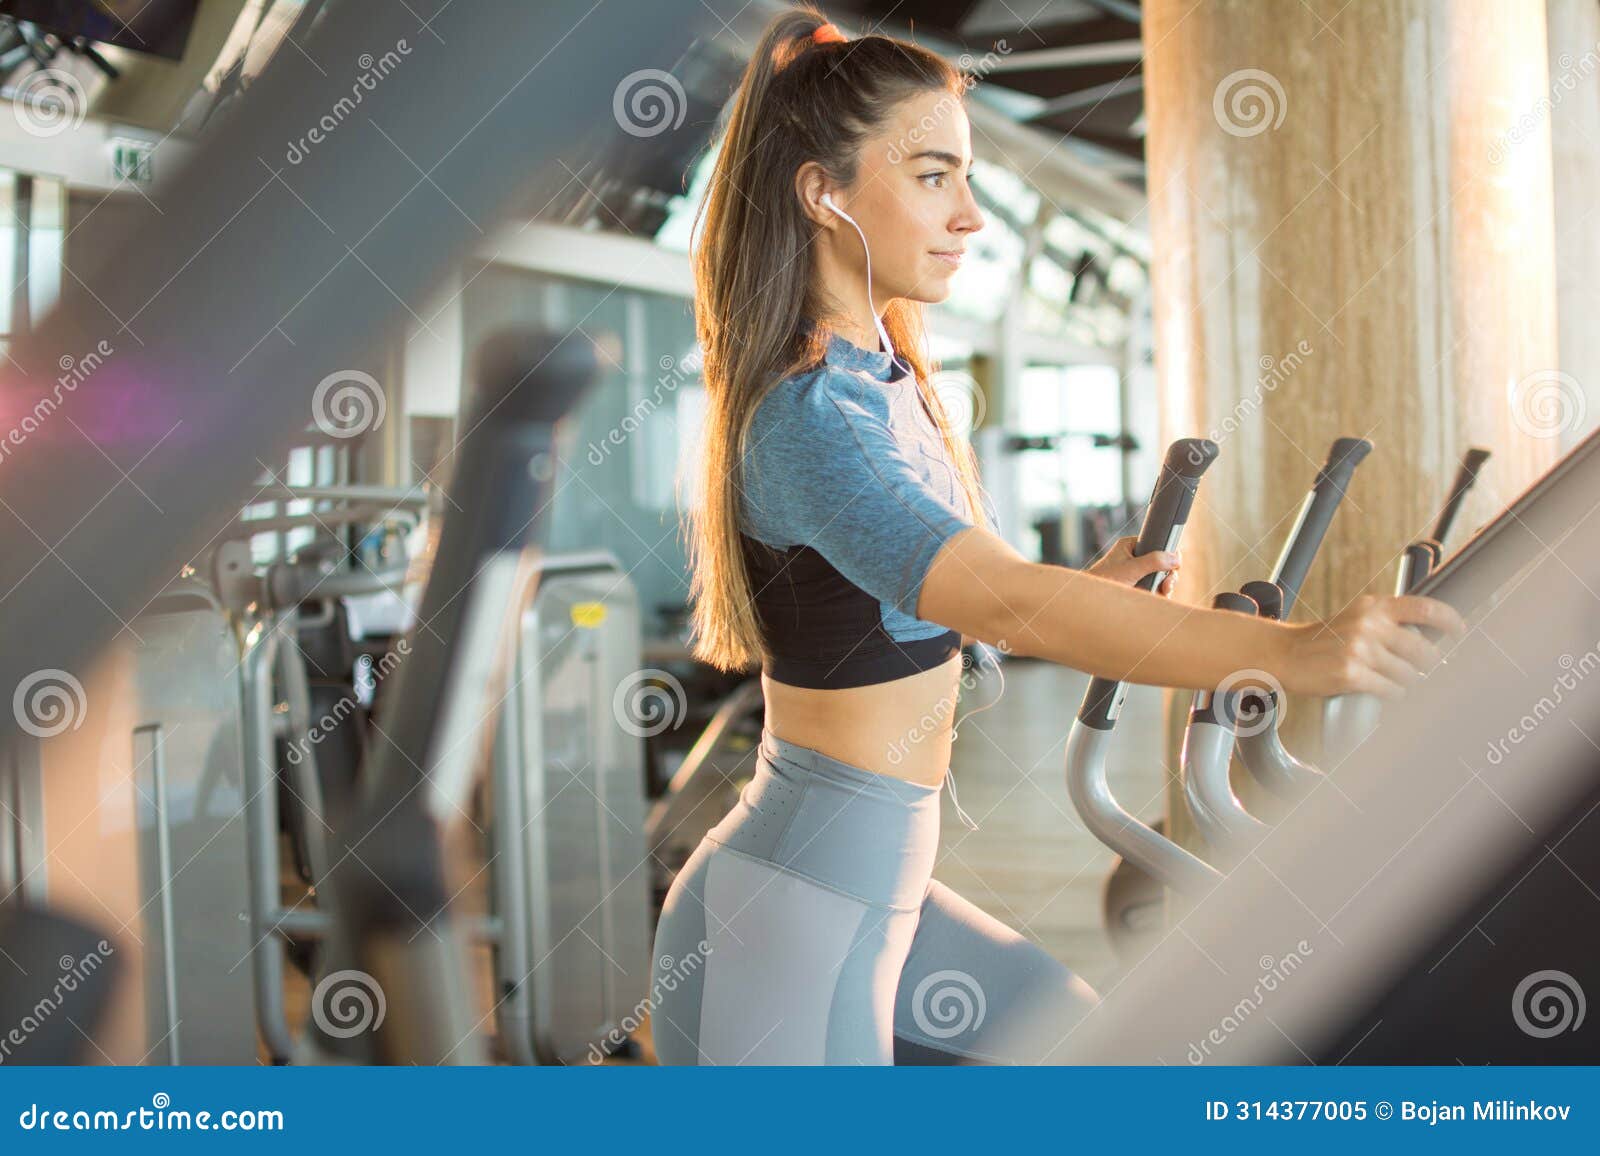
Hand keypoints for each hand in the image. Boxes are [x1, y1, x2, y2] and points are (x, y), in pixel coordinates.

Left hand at [1086, 535, 1179, 596]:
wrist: (1090, 598)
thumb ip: (1154, 561)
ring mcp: (1137, 573)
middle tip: (1167, 584)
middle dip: (1168, 574)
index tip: (1176, 564)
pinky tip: (1158, 597)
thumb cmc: (1105, 579)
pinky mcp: (1137, 586)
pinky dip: (1159, 593)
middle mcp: (1136, 557)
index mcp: (1132, 545)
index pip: (1158, 544)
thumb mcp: (1132, 569)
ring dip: (1165, 585)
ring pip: (1160, 577)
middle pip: (1163, 562)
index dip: (1170, 554)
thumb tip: (1175, 558)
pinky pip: (1155, 588)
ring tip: (1162, 592)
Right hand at [1280, 594, 1467, 698]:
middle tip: (1425, 671)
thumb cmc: (1323, 640)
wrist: (1285, 654)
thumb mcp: (1356, 617)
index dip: (1450, 620)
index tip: (1460, 631)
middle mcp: (1369, 625)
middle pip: (1422, 650)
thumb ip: (1388, 621)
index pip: (1425, 608)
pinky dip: (1394, 695)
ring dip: (1410, 684)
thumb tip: (1428, 638)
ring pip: (1408, 674)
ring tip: (1400, 684)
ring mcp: (1359, 650)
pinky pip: (1390, 690)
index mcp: (1374, 607)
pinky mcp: (1351, 674)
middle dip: (1429, 666)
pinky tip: (1388, 693)